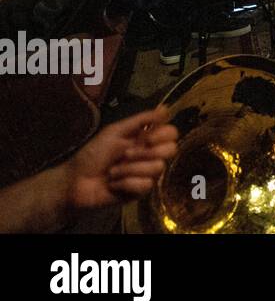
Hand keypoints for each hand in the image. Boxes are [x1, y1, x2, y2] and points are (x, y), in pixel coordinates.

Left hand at [62, 108, 178, 211]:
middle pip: (170, 150)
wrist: (76, 181)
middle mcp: (150, 155)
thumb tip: (165, 109)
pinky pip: (145, 185)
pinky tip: (114, 184)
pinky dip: (126, 183)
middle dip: (145, 153)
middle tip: (125, 155)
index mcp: (145, 139)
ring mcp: (147, 174)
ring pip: (156, 168)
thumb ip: (141, 120)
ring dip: (130, 169)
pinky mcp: (141, 191)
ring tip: (113, 171)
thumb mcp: (114, 131)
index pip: (171, 133)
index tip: (148, 138)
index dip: (163, 135)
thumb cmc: (93, 154)